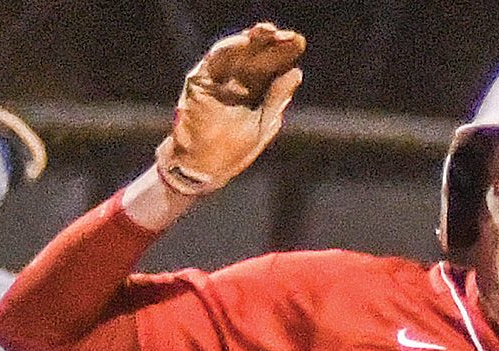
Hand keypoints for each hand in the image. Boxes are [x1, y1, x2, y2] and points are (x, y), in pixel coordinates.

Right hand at [154, 22, 304, 195]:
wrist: (200, 170)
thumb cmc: (231, 154)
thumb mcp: (262, 125)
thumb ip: (277, 99)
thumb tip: (296, 72)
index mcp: (255, 91)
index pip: (272, 66)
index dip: (285, 53)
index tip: (299, 43)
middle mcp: (237, 81)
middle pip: (256, 54)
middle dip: (271, 42)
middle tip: (287, 35)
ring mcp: (218, 80)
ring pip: (236, 52)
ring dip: (251, 40)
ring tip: (267, 31)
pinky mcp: (199, 82)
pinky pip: (214, 60)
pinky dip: (228, 49)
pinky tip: (244, 42)